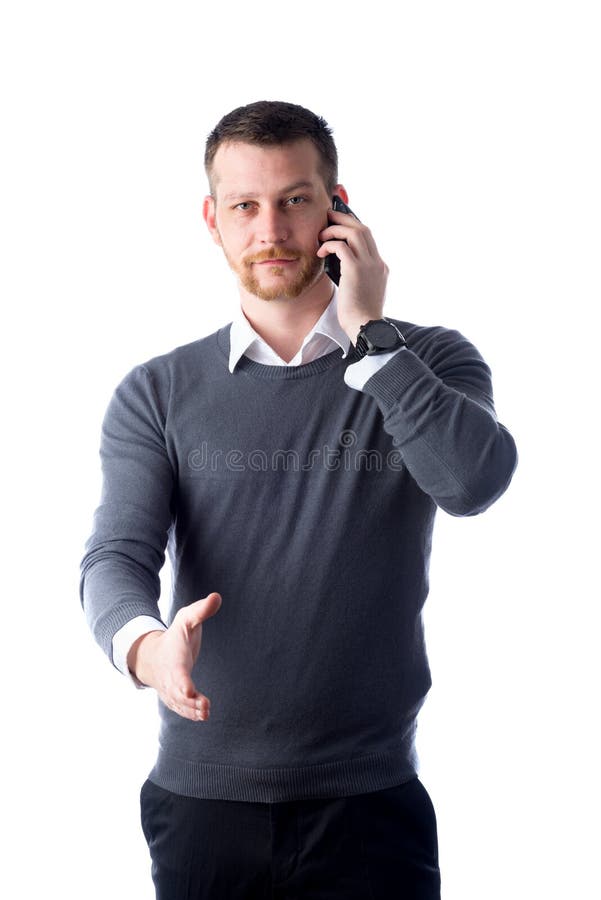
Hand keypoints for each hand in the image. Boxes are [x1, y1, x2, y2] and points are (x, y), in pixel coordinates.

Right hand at [127, 592, 221, 720]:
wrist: (151, 656)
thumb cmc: (174, 636)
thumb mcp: (186, 619)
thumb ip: (201, 610)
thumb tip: (217, 596)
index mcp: (174, 659)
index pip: (178, 673)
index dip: (183, 683)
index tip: (190, 691)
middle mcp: (170, 678)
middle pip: (178, 693)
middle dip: (190, 701)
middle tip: (205, 707)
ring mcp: (170, 690)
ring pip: (180, 704)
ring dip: (192, 710)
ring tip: (206, 713)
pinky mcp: (173, 698)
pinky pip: (180, 709)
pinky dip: (189, 714)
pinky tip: (203, 716)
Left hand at [317, 206, 388, 343]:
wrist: (365, 327)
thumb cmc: (359, 315)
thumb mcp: (361, 290)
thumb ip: (355, 275)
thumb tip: (338, 264)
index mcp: (380, 267)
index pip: (368, 238)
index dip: (353, 227)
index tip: (339, 224)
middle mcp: (377, 262)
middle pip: (363, 228)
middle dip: (344, 219)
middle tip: (328, 216)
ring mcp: (368, 265)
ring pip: (354, 232)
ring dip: (335, 229)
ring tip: (321, 234)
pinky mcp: (355, 270)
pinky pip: (341, 246)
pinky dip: (329, 244)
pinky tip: (320, 251)